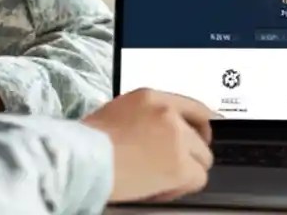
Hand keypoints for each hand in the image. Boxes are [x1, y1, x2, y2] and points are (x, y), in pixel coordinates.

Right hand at [82, 89, 216, 203]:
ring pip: (202, 160)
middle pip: (201, 136)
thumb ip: (142, 118)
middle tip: (175, 167)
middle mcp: (168, 113)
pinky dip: (181, 188)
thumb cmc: (87, 142)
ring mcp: (177, 138)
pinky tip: (159, 189)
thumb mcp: (115, 113)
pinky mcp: (181, 165)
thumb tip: (155, 135)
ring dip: (186, 172)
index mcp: (150, 96)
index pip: (193, 107)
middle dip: (190, 154)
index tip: (203, 137)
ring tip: (159, 180)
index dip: (202, 126)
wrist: (83, 159)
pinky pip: (197, 179)